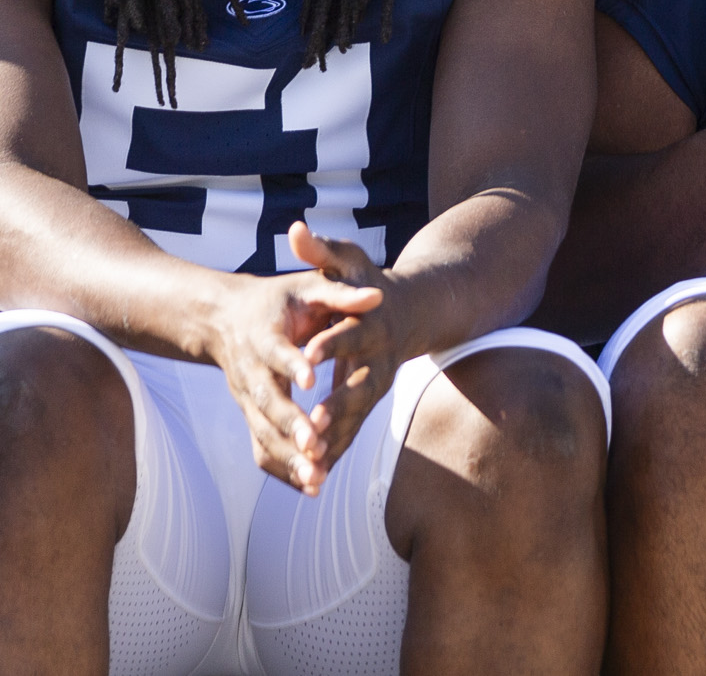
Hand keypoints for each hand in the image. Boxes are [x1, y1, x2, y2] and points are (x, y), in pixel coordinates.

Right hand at [205, 242, 382, 494]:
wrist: (224, 317)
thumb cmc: (278, 299)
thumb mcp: (308, 286)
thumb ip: (340, 293)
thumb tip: (378, 297)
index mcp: (263, 335)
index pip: (276, 352)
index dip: (292, 364)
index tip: (311, 379)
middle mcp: (250, 371)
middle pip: (267, 402)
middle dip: (290, 426)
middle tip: (314, 446)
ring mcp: (247, 398)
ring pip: (264, 433)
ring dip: (288, 457)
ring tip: (316, 479)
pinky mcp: (252, 416)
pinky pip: (264, 448)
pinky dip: (284, 469)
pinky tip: (311, 487)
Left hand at [291, 223, 416, 480]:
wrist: (410, 311)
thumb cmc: (370, 281)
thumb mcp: (348, 260)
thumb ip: (321, 249)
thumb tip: (295, 229)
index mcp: (369, 322)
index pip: (349, 333)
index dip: (330, 345)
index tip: (309, 357)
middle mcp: (377, 357)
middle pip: (357, 384)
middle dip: (335, 405)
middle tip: (311, 423)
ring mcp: (375, 383)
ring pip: (356, 416)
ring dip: (334, 438)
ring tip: (310, 461)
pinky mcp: (369, 402)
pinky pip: (352, 431)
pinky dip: (335, 452)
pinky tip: (313, 476)